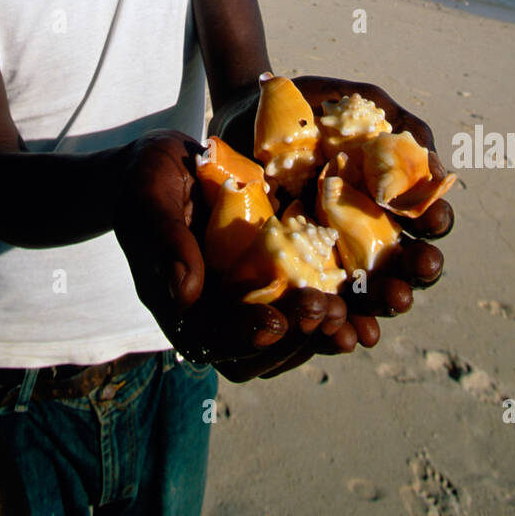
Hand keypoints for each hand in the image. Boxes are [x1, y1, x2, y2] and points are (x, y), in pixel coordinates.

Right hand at [113, 130, 364, 381]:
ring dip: (322, 330)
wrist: (170, 164)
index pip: (212, 339)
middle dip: (294, 337)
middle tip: (323, 310)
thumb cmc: (148, 180)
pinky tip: (366, 289)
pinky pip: (314, 300)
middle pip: (260, 351)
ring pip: (293, 336)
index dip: (243, 336)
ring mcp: (254, 299)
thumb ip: (165, 243)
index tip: (274, 321)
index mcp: (183, 308)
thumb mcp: (148, 199)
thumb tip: (186, 295)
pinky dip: (342, 303)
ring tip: (348, 309)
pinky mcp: (283, 276)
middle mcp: (222, 314)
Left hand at [209, 75, 454, 374]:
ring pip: (367, 294)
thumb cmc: (309, 105)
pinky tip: (344, 337)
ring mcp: (332, 253)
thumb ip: (403, 126)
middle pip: (401, 265)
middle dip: (411, 277)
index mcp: (389, 197)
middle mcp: (368, 231)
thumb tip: (437, 166)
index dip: (435, 222)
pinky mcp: (293, 269)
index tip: (435, 221)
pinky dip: (335, 327)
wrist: (247, 111)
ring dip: (379, 310)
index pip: (424, 219)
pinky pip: (319, 305)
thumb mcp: (360, 102)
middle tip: (411, 282)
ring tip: (377, 320)